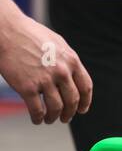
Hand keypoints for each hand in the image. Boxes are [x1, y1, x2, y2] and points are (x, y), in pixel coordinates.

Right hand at [0, 3, 92, 124]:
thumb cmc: (29, 35)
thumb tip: (74, 77)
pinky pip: (37, 110)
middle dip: (70, 113)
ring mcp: (45, 80)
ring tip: (50, 119)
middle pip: (72, 101)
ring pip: (56, 108)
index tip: (82, 110)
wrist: (6, 31)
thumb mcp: (57, 44)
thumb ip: (67, 61)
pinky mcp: (28, 87)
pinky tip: (36, 120)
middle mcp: (61, 72)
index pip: (85, 87)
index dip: (85, 102)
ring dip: (54, 117)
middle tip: (65, 118)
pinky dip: (38, 118)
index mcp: (71, 61)